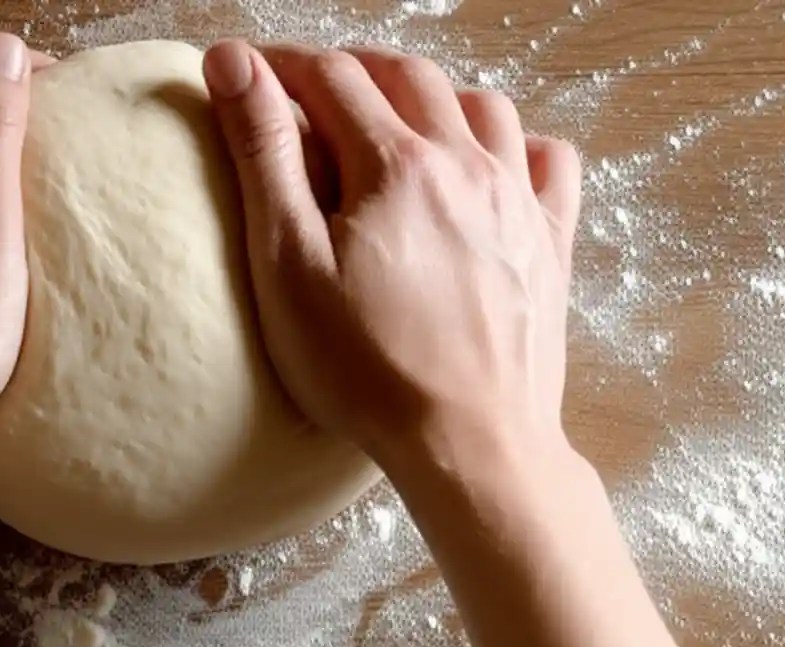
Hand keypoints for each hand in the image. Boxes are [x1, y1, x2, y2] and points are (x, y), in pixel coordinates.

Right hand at [202, 41, 580, 468]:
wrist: (471, 444)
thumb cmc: (366, 368)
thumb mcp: (288, 262)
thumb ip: (263, 154)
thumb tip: (235, 63)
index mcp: (395, 164)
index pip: (331, 76)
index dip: (281, 63)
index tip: (246, 68)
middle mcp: (466, 163)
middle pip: (407, 77)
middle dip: (351, 69)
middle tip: (309, 88)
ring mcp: (517, 200)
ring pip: (482, 106)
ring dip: (431, 95)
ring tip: (393, 118)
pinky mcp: (549, 242)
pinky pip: (548, 159)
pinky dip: (514, 141)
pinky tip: (488, 162)